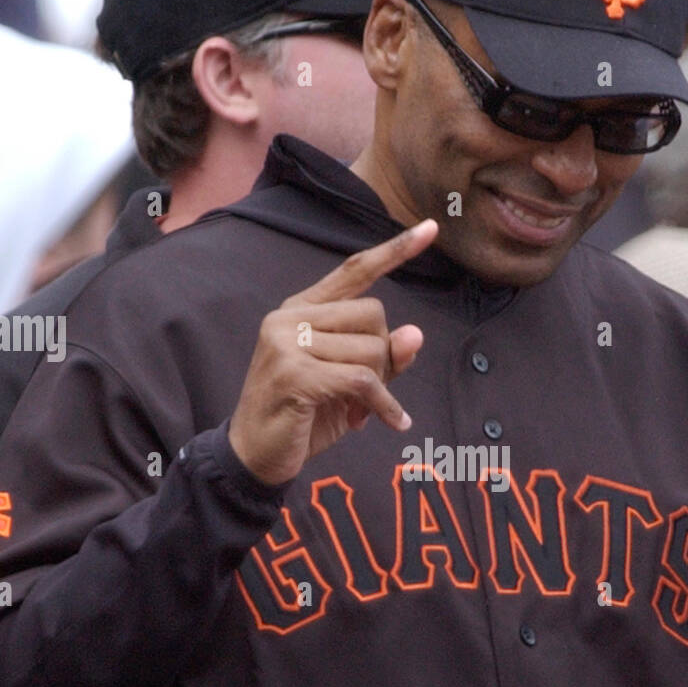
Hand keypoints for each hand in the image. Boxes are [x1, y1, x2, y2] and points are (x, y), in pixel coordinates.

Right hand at [229, 219, 437, 485]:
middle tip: (367, 390)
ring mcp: (288, 343)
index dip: (395, 251)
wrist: (256, 457)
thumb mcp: (351, 384)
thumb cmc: (303, 416)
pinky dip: (383, 405)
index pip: (354, 271)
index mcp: (301, 309)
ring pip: (371, 349)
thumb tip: (416, 333)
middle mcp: (290, 317)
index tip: (432, 228)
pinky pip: (363, 380)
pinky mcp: (295, 373)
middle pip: (374, 314)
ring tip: (359, 409)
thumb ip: (383, 357)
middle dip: (383, 356)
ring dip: (380, 386)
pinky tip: (391, 422)